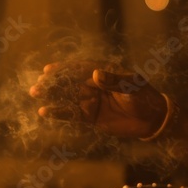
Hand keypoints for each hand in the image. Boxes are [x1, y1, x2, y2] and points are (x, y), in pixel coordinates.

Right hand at [29, 60, 169, 138]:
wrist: (152, 120)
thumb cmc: (144, 98)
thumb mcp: (131, 86)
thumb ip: (114, 81)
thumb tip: (95, 74)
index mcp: (104, 72)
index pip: (80, 68)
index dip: (63, 68)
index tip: (48, 69)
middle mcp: (94, 84)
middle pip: (69, 81)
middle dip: (53, 82)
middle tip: (37, 84)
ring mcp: (91, 100)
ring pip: (67, 96)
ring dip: (51, 95)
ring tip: (34, 93)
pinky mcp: (91, 115)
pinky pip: (71, 113)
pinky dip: (58, 112)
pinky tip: (44, 111)